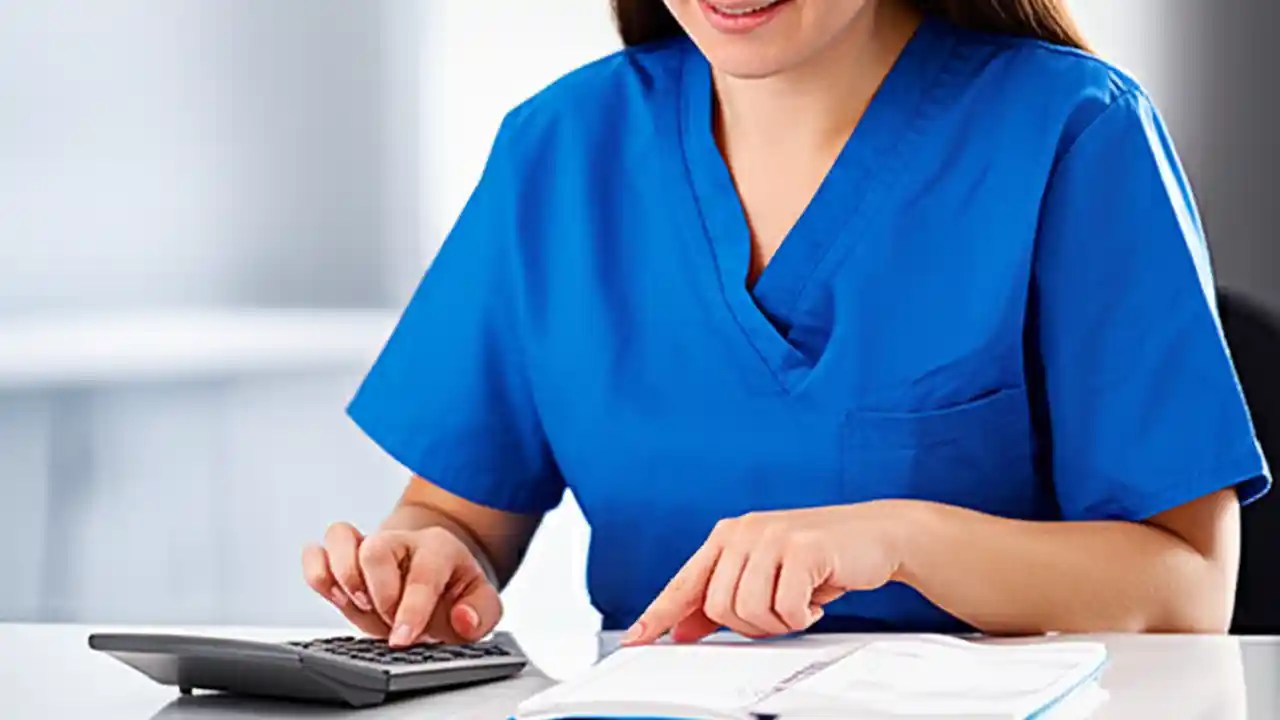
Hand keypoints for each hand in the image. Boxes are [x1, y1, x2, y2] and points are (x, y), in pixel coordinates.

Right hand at [301, 523, 500, 646]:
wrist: (434, 576)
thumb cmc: (454, 592)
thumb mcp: (482, 604)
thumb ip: (481, 613)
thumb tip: (463, 620)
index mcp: (439, 548)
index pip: (423, 573)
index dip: (411, 609)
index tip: (403, 638)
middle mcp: (401, 541)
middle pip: (375, 549)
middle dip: (378, 597)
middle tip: (389, 621)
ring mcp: (368, 546)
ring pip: (339, 536)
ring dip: (343, 580)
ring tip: (359, 604)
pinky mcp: (342, 560)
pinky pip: (316, 554)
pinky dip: (317, 575)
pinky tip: (336, 596)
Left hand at [623, 502, 913, 644]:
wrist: (875, 535)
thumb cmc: (819, 558)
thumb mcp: (765, 574)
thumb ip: (723, 597)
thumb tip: (684, 628)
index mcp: (727, 536)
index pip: (685, 582)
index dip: (659, 615)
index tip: (637, 640)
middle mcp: (744, 532)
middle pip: (720, 608)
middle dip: (751, 624)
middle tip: (780, 611)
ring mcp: (771, 537)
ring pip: (749, 611)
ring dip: (778, 622)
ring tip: (798, 603)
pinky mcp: (802, 548)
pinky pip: (785, 609)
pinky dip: (802, 617)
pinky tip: (814, 601)